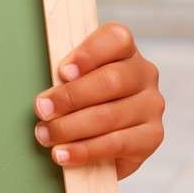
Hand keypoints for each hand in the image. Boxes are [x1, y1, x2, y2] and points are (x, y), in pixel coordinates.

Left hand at [33, 22, 164, 179]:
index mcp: (124, 50)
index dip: (89, 53)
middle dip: (70, 97)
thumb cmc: (79, 99)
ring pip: (111, 115)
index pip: (115, 39)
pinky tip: (63, 154)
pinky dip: (85, 150)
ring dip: (71, 127)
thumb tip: (46, 95)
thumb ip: (64, 77)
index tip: (62, 71)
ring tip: (45, 135)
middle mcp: (143, 74)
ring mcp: (151, 105)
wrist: (100, 138)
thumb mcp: (70, 80)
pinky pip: (117, 143)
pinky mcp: (152, 136)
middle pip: (111, 80)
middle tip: (41, 109)